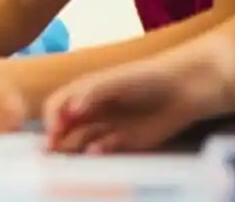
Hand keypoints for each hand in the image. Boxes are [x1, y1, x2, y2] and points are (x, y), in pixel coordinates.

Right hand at [43, 42, 228, 153]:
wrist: (183, 89)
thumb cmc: (145, 77)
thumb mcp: (115, 80)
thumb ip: (91, 93)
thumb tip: (70, 110)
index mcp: (82, 92)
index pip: (56, 106)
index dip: (51, 119)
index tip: (53, 133)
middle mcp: (90, 111)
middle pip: (65, 128)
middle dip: (56, 140)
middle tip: (52, 153)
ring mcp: (106, 128)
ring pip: (81, 142)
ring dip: (74, 150)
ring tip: (72, 158)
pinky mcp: (124, 143)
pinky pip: (105, 150)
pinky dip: (99, 152)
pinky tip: (98, 151)